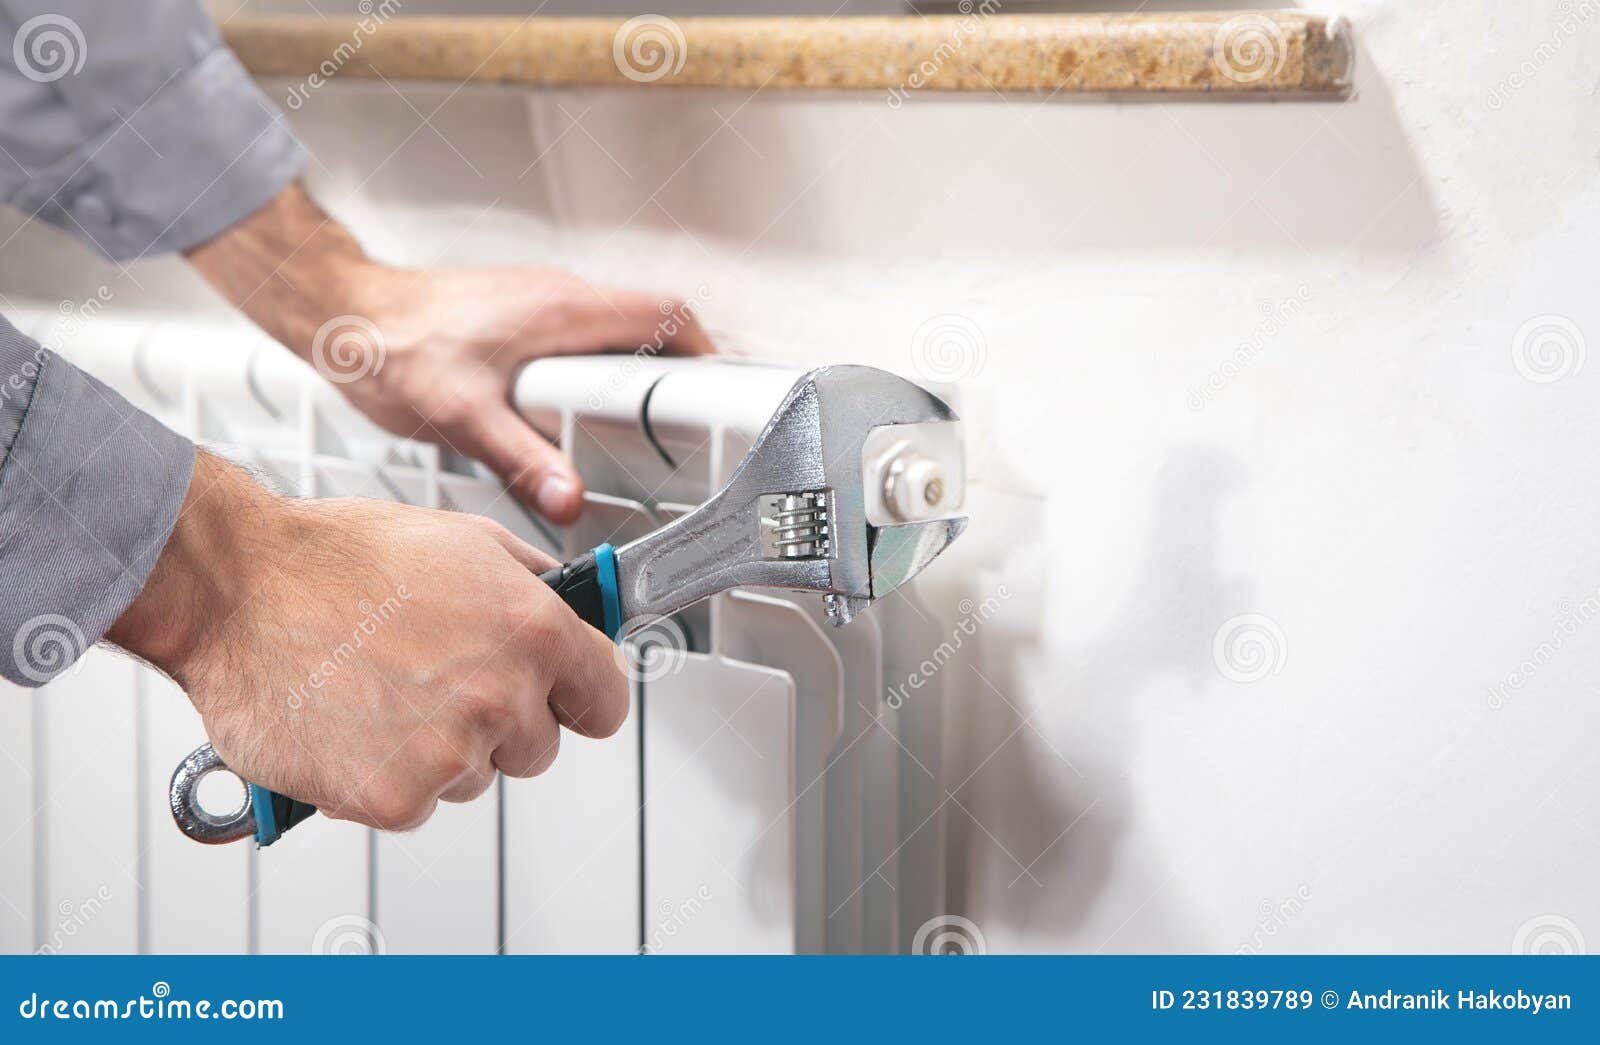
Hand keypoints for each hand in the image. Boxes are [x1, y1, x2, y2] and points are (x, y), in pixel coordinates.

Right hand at [108, 452, 626, 830]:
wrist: (235, 587)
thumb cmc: (335, 558)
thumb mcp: (464, 540)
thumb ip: (534, 582)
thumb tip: (578, 605)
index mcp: (534, 632)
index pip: (606, 702)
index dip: (581, 698)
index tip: (564, 697)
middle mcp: (502, 697)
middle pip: (540, 748)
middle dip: (500, 722)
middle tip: (436, 680)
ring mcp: (451, 755)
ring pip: (475, 778)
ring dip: (440, 749)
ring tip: (381, 689)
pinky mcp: (393, 800)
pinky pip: (416, 806)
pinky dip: (385, 777)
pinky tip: (353, 724)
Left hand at [185, 183, 715, 524]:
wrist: (339, 313)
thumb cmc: (389, 345)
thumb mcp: (460, 415)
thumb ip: (521, 461)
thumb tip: (569, 498)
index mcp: (562, 310)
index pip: (665, 316)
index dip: (703, 353)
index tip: (720, 390)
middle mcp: (558, 298)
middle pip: (650, 327)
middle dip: (676, 373)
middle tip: (685, 423)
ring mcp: (539, 303)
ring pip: (615, 335)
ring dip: (633, 375)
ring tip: (637, 429)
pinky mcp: (519, 317)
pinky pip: (581, 341)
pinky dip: (596, 375)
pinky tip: (575, 417)